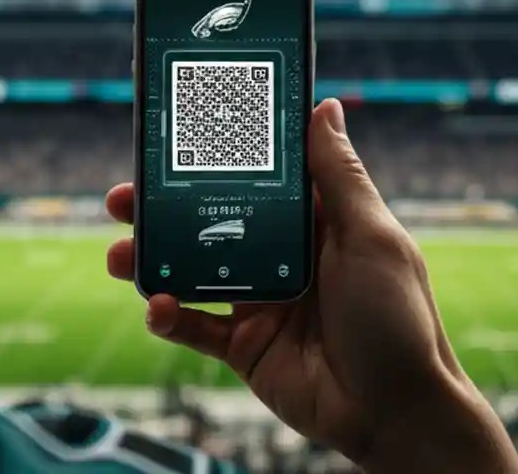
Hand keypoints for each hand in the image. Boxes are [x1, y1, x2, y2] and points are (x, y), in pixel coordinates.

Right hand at [104, 98, 517, 472]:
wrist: (395, 411)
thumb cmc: (398, 318)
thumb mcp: (371, 236)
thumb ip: (339, 176)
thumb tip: (325, 106)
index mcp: (315, 223)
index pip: (258, 178)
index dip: (219, 158)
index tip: (178, 134)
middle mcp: (282, 256)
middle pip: (211, 221)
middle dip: (164, 208)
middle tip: (123, 196)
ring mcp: (260, 302)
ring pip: (192, 271)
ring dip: (152, 260)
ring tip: (119, 254)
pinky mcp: (244, 347)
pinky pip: (195, 327)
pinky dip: (170, 317)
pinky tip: (157, 307)